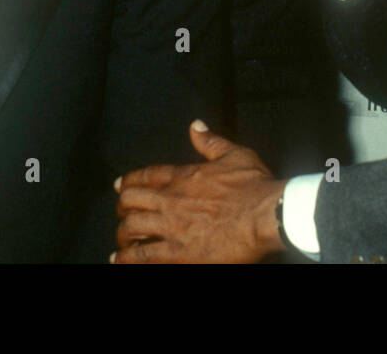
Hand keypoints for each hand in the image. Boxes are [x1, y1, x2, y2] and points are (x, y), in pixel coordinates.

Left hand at [111, 121, 286, 263]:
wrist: (266, 215)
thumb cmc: (254, 186)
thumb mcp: (235, 155)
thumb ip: (211, 142)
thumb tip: (196, 126)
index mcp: (184, 177)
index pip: (146, 176)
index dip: (129, 181)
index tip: (120, 185)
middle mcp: (171, 200)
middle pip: (131, 201)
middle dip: (122, 208)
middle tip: (122, 214)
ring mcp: (171, 227)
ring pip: (131, 229)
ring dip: (123, 235)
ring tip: (122, 242)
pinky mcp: (178, 253)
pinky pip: (142, 256)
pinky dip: (128, 258)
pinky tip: (120, 260)